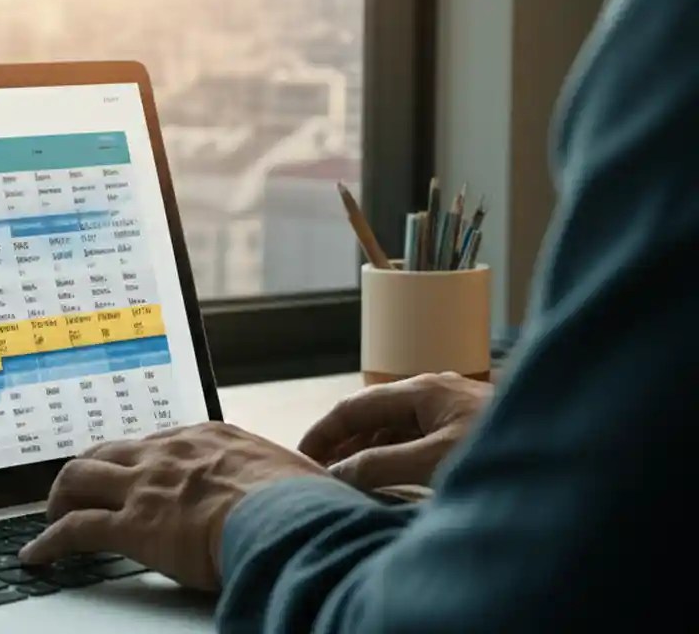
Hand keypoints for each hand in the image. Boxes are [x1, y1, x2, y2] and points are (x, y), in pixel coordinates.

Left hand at [18, 422, 327, 590]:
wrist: (286, 519)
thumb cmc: (304, 504)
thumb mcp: (297, 477)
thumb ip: (285, 482)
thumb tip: (312, 495)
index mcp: (207, 438)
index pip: (156, 441)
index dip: (135, 459)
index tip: (129, 472)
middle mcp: (169, 452)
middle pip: (108, 451)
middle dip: (88, 471)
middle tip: (77, 491)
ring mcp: (146, 485)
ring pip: (79, 478)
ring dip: (61, 498)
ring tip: (52, 517)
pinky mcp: (131, 524)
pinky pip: (74, 529)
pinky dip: (49, 542)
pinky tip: (36, 556)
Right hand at [298, 372, 491, 489]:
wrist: (573, 444)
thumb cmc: (501, 446)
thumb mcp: (432, 459)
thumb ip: (380, 465)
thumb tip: (336, 475)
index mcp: (421, 388)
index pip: (352, 406)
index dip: (322, 432)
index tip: (298, 458)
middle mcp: (432, 394)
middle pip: (371, 417)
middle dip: (341, 445)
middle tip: (317, 476)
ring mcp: (450, 412)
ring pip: (393, 430)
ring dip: (367, 454)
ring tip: (345, 483)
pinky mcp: (464, 431)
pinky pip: (414, 442)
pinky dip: (392, 458)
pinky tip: (388, 481)